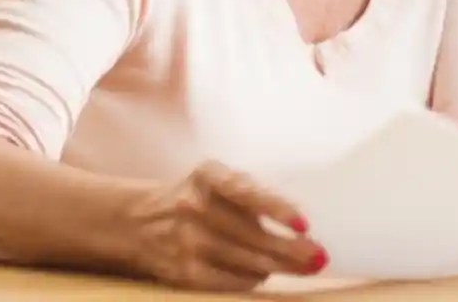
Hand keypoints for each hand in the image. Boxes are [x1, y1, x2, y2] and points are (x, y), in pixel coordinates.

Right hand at [123, 161, 327, 290]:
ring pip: (247, 261)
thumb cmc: (198, 197)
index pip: (245, 191)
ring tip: (307, 267)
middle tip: (320, 257)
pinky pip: (229, 281)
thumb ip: (253, 194)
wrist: (137, 221)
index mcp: (208, 175)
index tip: (303, 224)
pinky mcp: (182, 272)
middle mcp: (194, 206)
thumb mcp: (218, 181)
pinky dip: (252, 279)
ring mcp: (186, 241)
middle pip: (253, 235)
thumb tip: (301, 227)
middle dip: (292, 249)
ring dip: (281, 267)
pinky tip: (266, 274)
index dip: (276, 208)